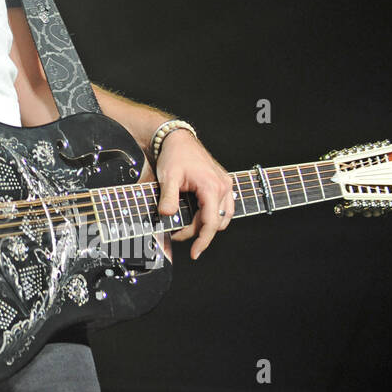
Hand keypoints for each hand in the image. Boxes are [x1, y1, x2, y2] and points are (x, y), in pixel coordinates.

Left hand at [154, 131, 234, 259]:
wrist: (177, 139)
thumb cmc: (174, 155)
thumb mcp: (168, 177)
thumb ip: (168, 197)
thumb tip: (166, 216)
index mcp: (212, 187)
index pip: (211, 223)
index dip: (203, 241)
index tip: (194, 253)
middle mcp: (223, 187)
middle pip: (215, 222)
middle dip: (198, 232)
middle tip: (176, 232)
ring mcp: (225, 185)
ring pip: (222, 217)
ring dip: (206, 224)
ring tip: (185, 225)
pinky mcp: (222, 183)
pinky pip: (223, 207)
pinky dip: (211, 215)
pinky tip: (197, 215)